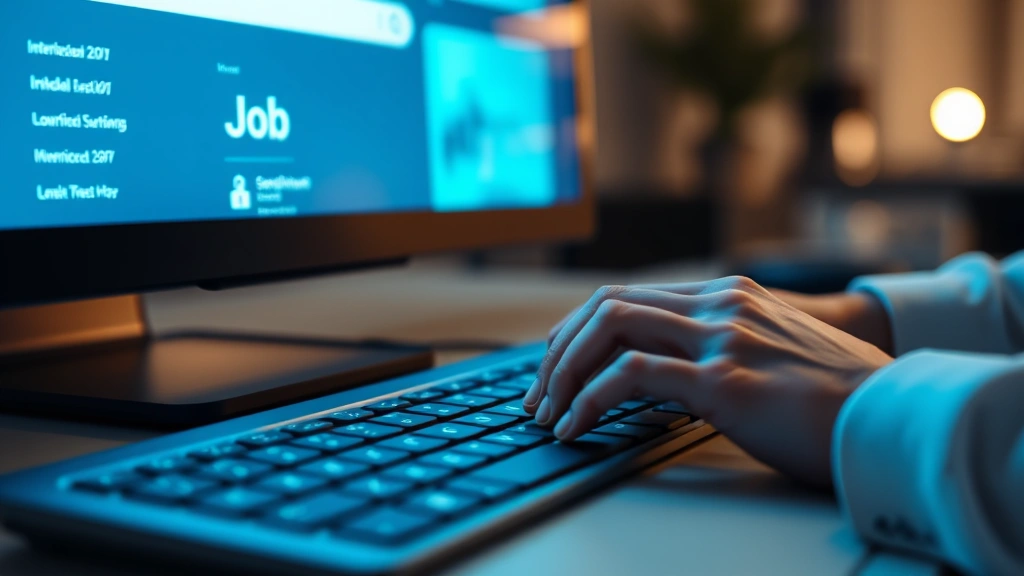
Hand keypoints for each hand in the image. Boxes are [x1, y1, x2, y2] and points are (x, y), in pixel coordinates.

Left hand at [524, 277, 892, 485]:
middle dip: (557, 351)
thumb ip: (723, 347)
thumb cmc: (836, 397)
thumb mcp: (772, 353)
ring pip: (608, 328)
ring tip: (546, 413)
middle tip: (537, 396)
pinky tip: (576, 425)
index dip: (578, 330)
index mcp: (727, 295)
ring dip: (562, 371)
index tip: (556, 366)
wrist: (894, 414)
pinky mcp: (725, 378)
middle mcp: (718, 304)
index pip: (627, 296)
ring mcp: (720, 336)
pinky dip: (589, 398)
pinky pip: (631, 375)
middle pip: (605, 305)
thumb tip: (669, 375)